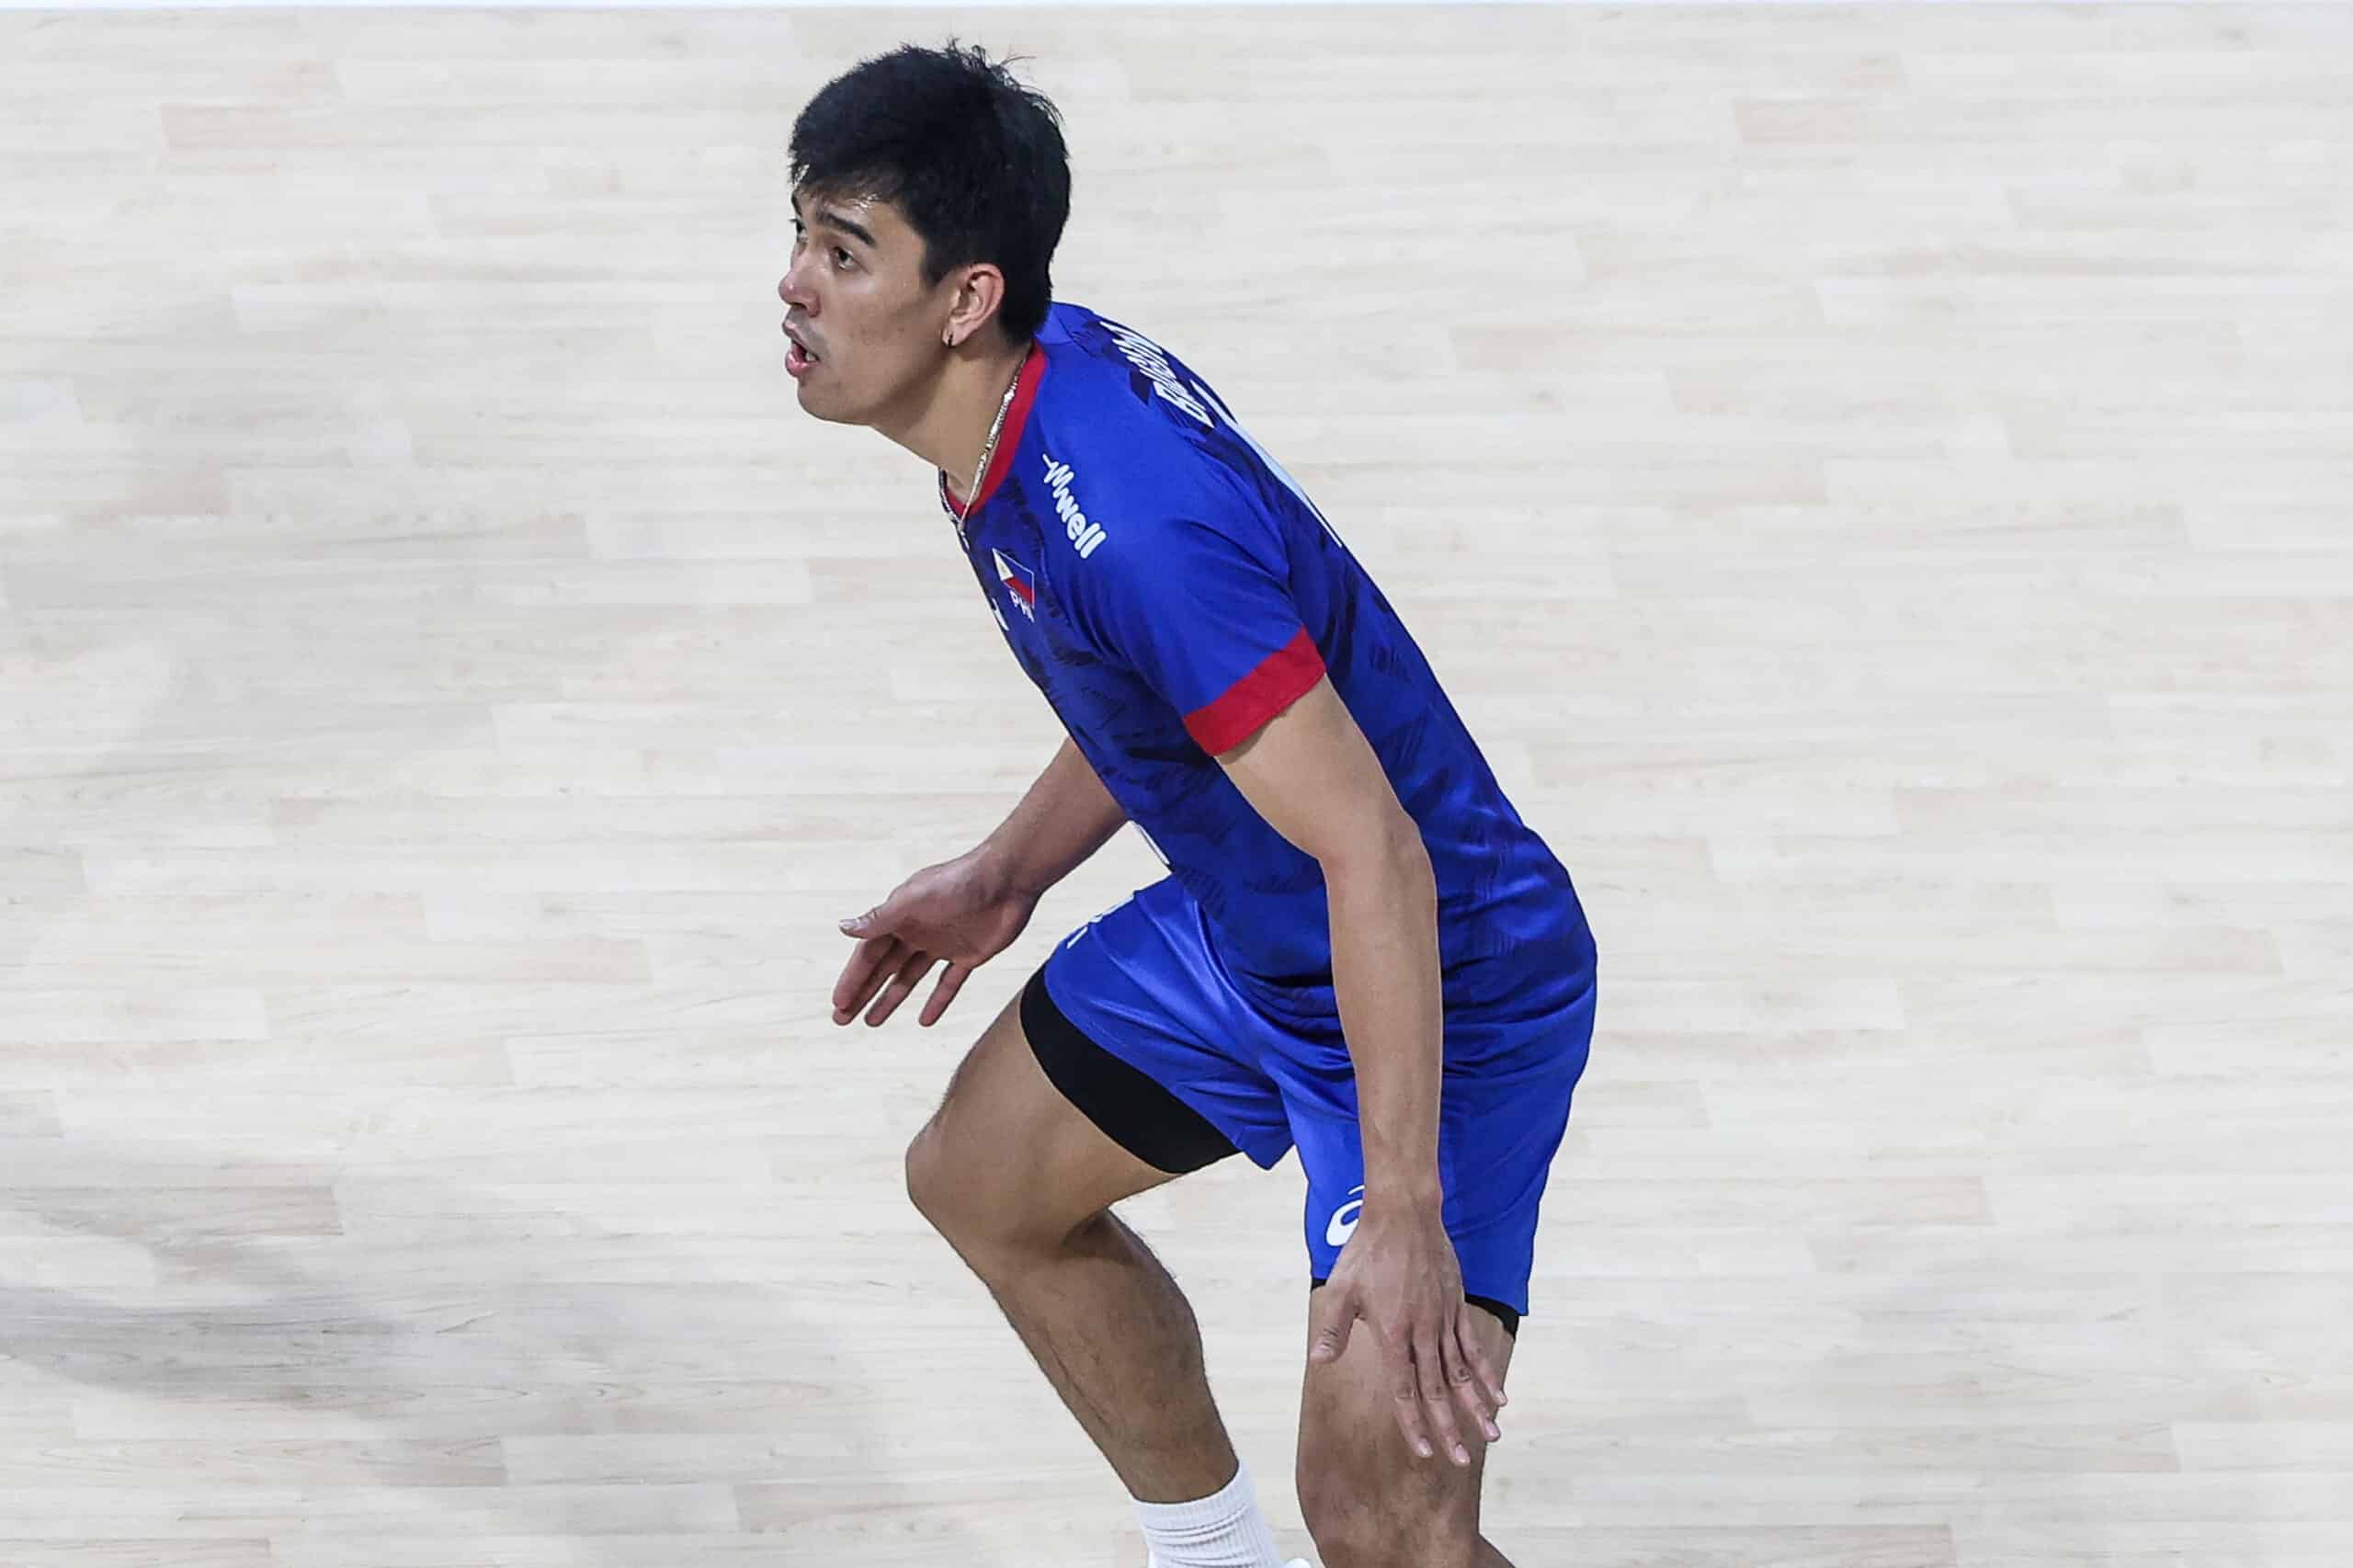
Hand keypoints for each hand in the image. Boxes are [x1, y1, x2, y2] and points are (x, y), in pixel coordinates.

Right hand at [833, 849, 1041, 1028]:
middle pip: (884, 968)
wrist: (1009, 878)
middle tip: (841, 1019)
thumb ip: (880, 918)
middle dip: (863, 993)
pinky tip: (925, 1021)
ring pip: (910, 977)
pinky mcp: (969, 954)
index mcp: (900, 917)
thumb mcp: (914, 900)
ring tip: (871, 1021)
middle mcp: (917, 931)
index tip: (839, 1003)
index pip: (869, 954)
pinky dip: (937, 1001)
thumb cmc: (959, 881)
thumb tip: (842, 927)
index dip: (853, 979)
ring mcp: (942, 944)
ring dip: (891, 998)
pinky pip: (948, 983)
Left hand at [1308, 1199, 1507, 1467]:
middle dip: (1449, 1428)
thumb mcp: (1340, 1289)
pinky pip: (1473, 1347)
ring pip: (1462, 1373)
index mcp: (1393, 1334)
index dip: (1414, 1423)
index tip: (1424, 1452)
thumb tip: (1319, 1360)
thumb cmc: (1367, 1252)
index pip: (1405, 1390)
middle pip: (1437, 1389)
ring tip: (1492, 1436)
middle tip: (1460, 1460)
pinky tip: (1499, 1396)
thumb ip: (1333, 1328)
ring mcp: (1443, 1320)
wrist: (1403, 1214)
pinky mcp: (1456, 1306)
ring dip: (1476, 1407)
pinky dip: (1486, 1373)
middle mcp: (1422, 1332)